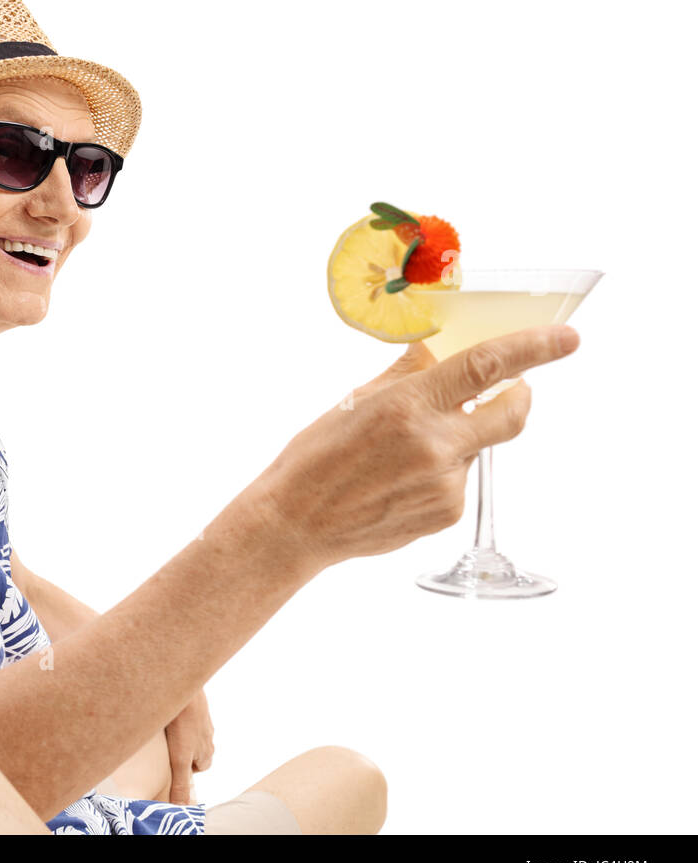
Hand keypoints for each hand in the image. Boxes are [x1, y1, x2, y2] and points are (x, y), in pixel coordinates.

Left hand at [164, 688, 213, 804]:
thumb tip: (181, 806)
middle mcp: (207, 734)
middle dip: (185, 752)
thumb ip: (180, 784)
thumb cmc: (183, 725)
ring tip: (165, 734)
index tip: (176, 768)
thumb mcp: (179, 760)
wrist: (182, 689)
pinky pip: (186, 715)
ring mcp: (201, 717)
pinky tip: (165, 716)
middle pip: (197, 749)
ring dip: (181, 734)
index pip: (203, 766)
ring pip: (192, 731)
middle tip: (169, 751)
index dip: (189, 769)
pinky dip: (177, 718)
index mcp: (206, 749)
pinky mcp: (193, 703)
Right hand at [256, 324, 579, 569]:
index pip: (487, 366)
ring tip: (404, 455)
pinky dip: (442, 472)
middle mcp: (435, 445)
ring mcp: (445, 484)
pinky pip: (462, 481)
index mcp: (408, 406)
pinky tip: (400, 482)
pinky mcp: (446, 514)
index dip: (534, 348)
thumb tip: (440, 348)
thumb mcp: (356, 402)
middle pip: (513, 413)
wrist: (295, 523)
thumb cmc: (315, 458)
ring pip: (478, 448)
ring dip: (459, 440)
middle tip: (513, 387)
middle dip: (521, 395)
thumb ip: (408, 374)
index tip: (566, 339)